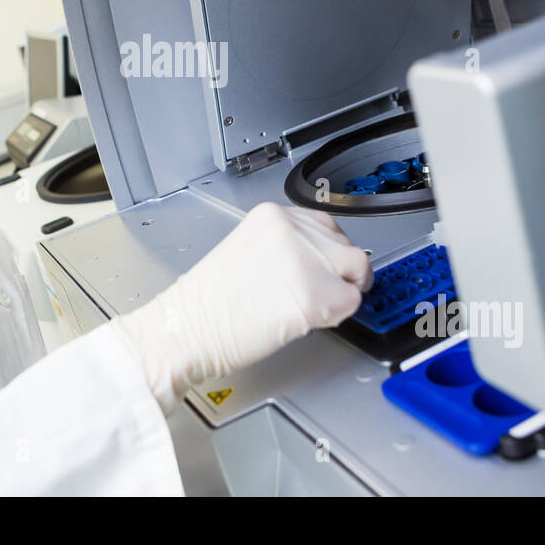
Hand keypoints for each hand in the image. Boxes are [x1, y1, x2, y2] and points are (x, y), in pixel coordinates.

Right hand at [112, 201, 371, 415]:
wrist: (185, 328)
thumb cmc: (208, 301)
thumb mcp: (249, 249)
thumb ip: (286, 246)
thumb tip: (318, 260)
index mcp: (273, 216)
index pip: (325, 224)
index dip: (328, 251)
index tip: (324, 268)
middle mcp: (292, 230)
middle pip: (346, 245)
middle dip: (340, 271)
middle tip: (321, 293)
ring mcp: (305, 260)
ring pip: (358, 269)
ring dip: (345, 290)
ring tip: (316, 307)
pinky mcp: (314, 295)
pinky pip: (352, 302)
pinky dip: (338, 315)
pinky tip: (308, 320)